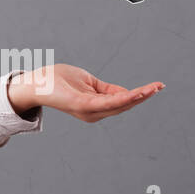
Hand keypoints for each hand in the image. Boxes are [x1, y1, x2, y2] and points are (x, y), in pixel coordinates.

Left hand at [8, 64, 163, 122]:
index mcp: (94, 106)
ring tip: (154, 89)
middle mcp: (93, 112)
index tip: (156, 87)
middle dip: (143, 96)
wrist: (34, 83)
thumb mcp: (86, 82)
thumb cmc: (57, 81)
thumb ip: (105, 89)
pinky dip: (125, 98)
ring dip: (138, 97)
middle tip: (160, 86)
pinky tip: (137, 92)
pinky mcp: (83, 105)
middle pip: (124, 105)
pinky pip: (109, 103)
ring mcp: (88, 110)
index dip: (138, 95)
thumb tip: (125, 92)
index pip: (120, 101)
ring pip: (120, 105)